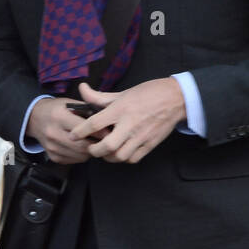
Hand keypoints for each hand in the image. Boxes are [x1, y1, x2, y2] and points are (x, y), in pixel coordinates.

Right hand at [23, 96, 105, 164]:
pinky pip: (74, 160)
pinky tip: (83, 148)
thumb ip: (86, 110)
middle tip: (107, 141)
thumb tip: (105, 120)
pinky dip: (82, 155)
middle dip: (97, 144)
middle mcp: (53, 133)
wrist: (34, 119)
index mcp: (58, 117)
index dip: (99, 132)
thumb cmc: (54, 110)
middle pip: (83, 145)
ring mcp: (52, 147)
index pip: (83, 128)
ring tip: (96, 144)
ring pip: (80, 155)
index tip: (110, 133)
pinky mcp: (53, 156)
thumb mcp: (68, 103)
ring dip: (91, 151)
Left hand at [68, 78, 186, 162]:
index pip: (95, 123)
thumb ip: (100, 96)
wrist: (175, 99)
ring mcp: (141, 136)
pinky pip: (132, 158)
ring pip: (119, 156)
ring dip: (108, 157)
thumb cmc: (148, 93)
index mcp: (121, 108)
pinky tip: (119, 152)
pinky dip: (123, 159)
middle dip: (94, 150)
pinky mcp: (150, 144)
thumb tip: (82, 89)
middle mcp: (130, 124)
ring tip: (104, 151)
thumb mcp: (122, 92)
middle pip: (107, 146)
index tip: (73, 135)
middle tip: (91, 147)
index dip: (80, 131)